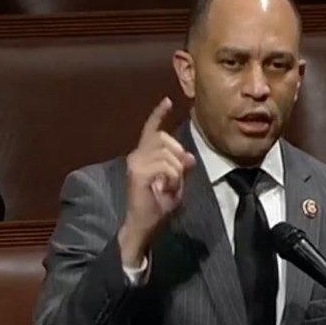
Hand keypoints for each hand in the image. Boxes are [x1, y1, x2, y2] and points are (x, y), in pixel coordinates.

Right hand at [117, 97, 194, 265]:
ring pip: (168, 154)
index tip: (167, 101)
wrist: (143, 224)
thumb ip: (181, 167)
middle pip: (166, 139)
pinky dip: (172, 178)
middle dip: (178, 157)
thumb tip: (189, 156)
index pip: (152, 129)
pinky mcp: (138, 171)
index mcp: (144, 154)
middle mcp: (137, 154)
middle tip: (175, 179)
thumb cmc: (157, 205)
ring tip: (168, 186)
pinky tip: (164, 188)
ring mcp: (136, 162)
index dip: (159, 114)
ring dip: (176, 172)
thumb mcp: (176, 183)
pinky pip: (166, 166)